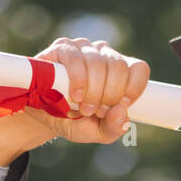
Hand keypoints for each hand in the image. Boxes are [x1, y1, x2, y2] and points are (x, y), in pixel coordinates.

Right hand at [15, 37, 150, 144]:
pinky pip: (75, 59)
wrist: (42, 116)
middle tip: (94, 111)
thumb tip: (122, 112)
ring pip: (98, 63)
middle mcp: (104, 54)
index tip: (118, 107)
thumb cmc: (73, 120)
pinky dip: (77, 80)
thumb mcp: (97, 131)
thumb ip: (114, 127)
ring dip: (92, 91)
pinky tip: (74, 95)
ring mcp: (83, 48)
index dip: (132, 89)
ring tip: (82, 108)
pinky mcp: (62, 48)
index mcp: (119, 71)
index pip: (139, 69)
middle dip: (108, 96)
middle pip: (118, 68)